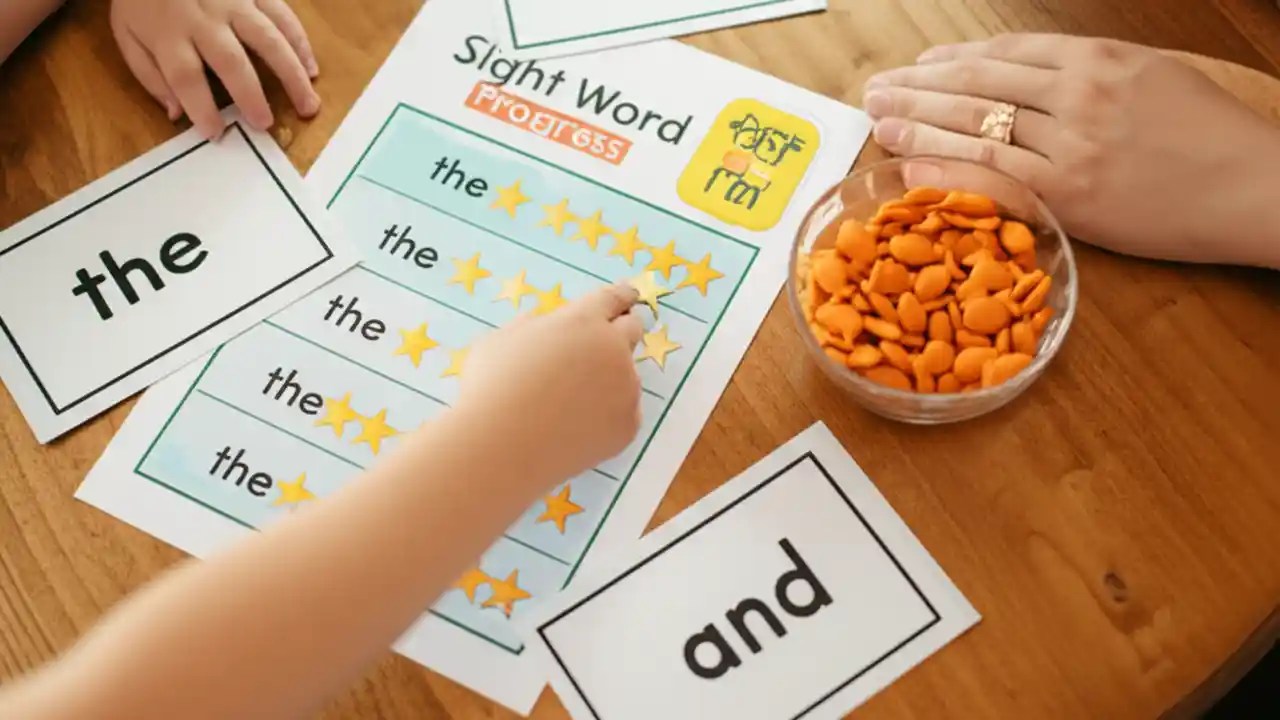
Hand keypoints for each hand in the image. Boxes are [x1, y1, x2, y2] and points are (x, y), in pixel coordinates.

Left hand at [110, 0, 319, 138]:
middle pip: (231, 60)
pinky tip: (311, 70)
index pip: (185, 76)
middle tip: (266, 125)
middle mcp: (205, 18)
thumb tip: (175, 113)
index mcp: (169, 33)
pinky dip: (300, 44)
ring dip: (291, 75)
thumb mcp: (127, 34)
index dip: (201, 108)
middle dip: (250, 96)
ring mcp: (234, 1)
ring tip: (307, 105)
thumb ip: (149, 74)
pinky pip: (283, 15)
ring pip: (268, 39)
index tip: (216, 134)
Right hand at [457, 284, 644, 482]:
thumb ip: (529, 327)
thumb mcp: (499, 341)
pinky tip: (575, 427)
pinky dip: (608, 415)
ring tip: (567, 403)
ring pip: (626, 375)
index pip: (614, 298)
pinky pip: (625, 412)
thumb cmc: (491, 388)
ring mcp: (626, 388)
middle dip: (621, 331)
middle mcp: (613, 349)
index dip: (623, 294)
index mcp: (583, 320)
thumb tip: (542, 325)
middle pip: (634, 329)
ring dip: (608, 378)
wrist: (502, 448)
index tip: (631, 294)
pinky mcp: (629, 425)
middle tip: (601, 347)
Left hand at [864, 34, 1279, 268]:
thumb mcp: (1151, 76)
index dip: (953, 60)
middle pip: (977, 86)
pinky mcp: (1069, 195)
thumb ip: (1088, 72)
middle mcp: (1077, 95)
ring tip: (880, 122)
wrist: (1253, 186)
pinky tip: (907, 167)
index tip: (918, 66)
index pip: (1005, 54)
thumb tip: (1030, 78)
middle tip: (876, 91)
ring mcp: (1070, 145)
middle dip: (917, 88)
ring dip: (917, 124)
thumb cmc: (1210, 135)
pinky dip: (943, 170)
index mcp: (1097, 59)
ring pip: (975, 128)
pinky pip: (991, 177)